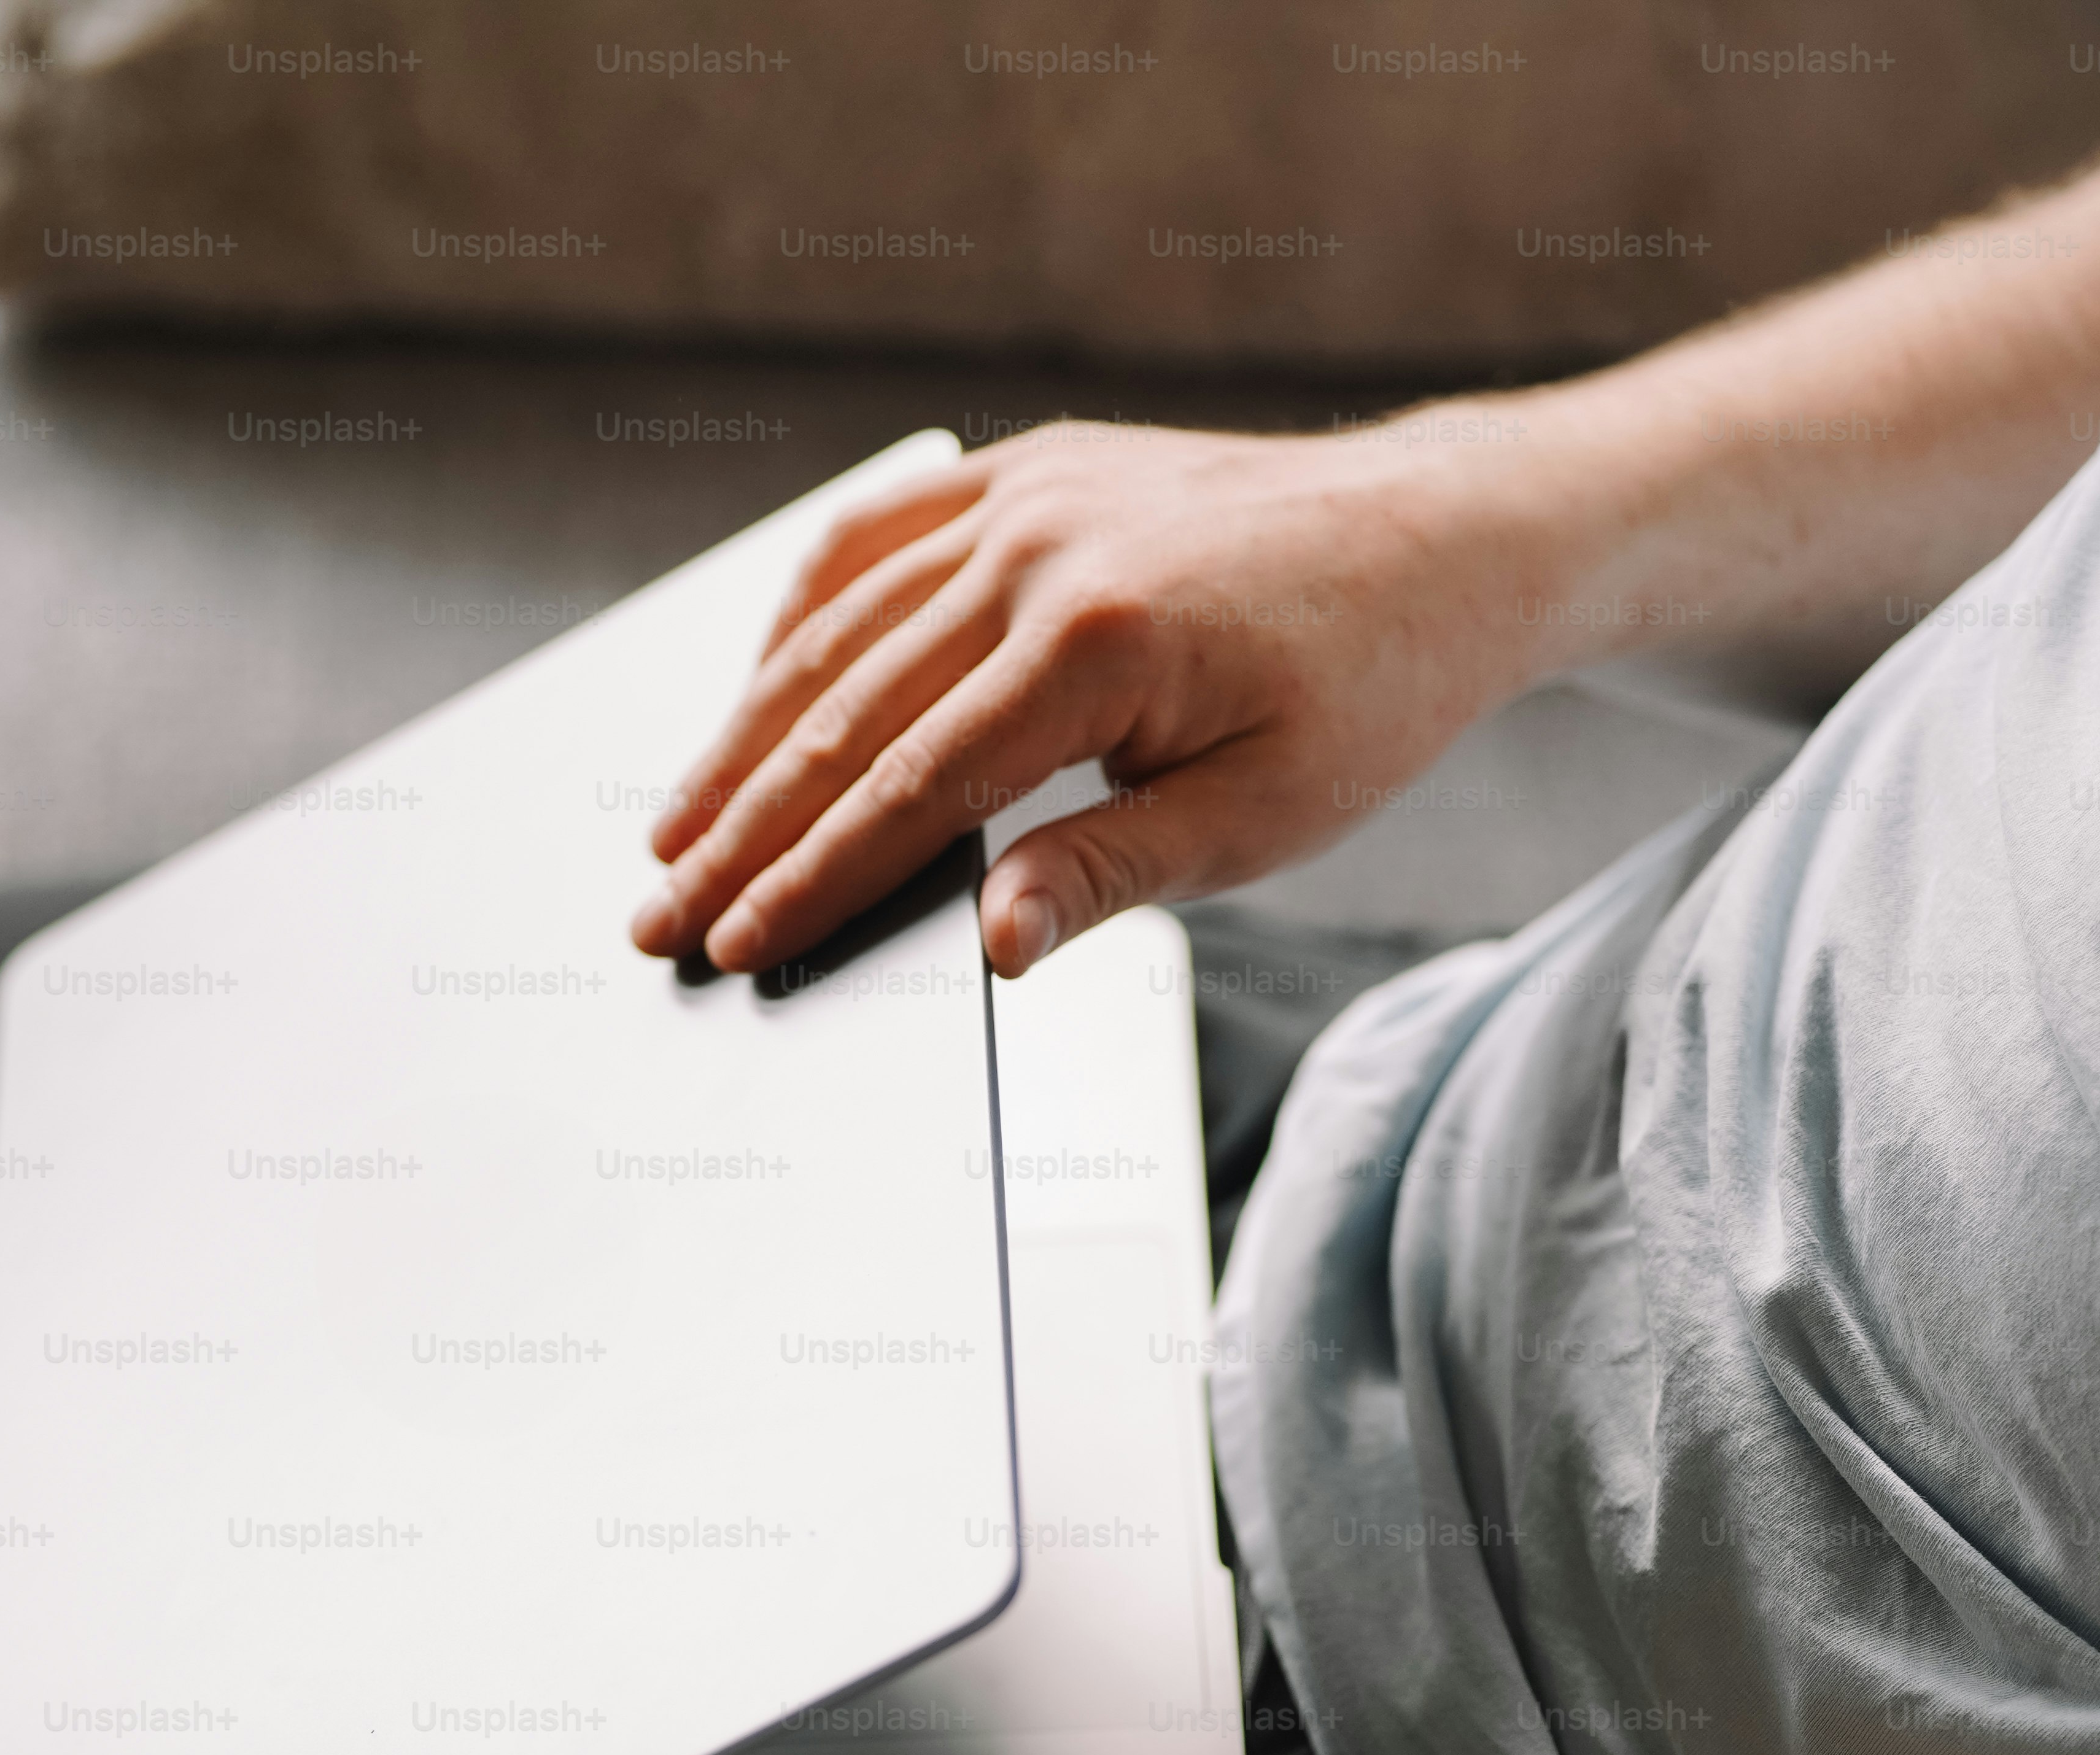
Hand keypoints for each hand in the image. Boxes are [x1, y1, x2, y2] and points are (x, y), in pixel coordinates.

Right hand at [624, 420, 1554, 978]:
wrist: (1444, 537)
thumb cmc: (1367, 688)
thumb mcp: (1257, 816)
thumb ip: (1107, 873)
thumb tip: (988, 943)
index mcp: (1097, 644)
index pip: (909, 790)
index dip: (808, 878)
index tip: (729, 942)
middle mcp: (1039, 549)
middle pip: (843, 712)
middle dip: (740, 825)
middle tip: (656, 906)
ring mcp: (1025, 493)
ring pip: (836, 625)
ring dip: (743, 730)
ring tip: (676, 821)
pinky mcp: (1028, 466)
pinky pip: (876, 539)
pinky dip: (802, 617)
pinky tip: (756, 687)